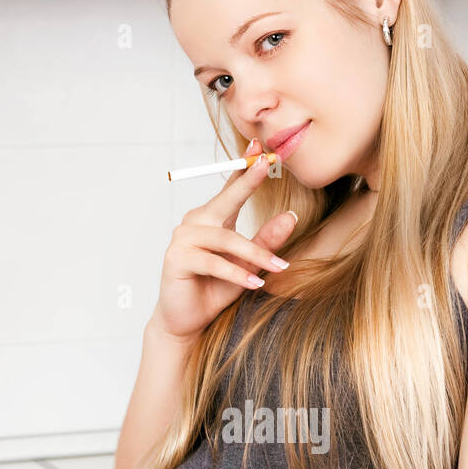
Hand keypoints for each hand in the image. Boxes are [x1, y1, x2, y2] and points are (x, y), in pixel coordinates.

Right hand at [153, 138, 297, 342]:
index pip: (231, 188)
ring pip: (226, 238)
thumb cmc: (214, 290)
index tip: (261, 146)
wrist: (186, 321)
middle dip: (248, 181)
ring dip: (255, 253)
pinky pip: (213, 262)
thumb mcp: (248, 265)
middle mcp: (195, 222)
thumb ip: (266, 241)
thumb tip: (290, 216)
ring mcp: (183, 238)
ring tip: (278, 267)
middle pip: (226, 200)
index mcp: (212, 218)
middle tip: (267, 164)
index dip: (245, 167)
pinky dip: (235, 273)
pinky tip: (254, 284)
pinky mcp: (176, 259)